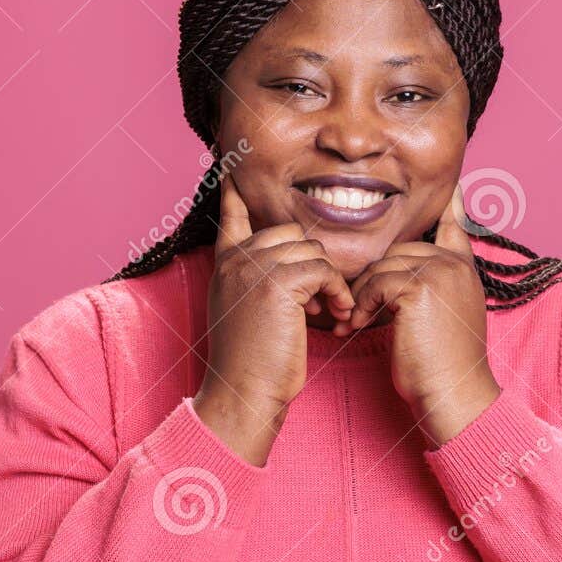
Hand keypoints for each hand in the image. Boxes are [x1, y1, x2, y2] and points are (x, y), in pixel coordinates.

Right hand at [191, 170, 354, 464]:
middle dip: (314, 263)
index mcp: (225, 264)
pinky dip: (336, 290)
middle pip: (292, 232)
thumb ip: (258, 283)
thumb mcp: (246, 313)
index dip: (235, 190)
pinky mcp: (276, 282)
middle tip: (323, 300)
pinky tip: (336, 314)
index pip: (232, 213)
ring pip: (311, 249)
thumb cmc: (253, 364)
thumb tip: (297, 271)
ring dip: (329, 279)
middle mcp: (235, 259)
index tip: (231, 166)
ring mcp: (252, 267)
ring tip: (330, 310)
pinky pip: (322, 268)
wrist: (242, 395)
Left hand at [339, 184, 500, 445]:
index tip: (454, 183)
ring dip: (360, 296)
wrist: (453, 395)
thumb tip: (392, 278)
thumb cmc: (439, 367)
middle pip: (397, 252)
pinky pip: (376, 283)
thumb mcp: (439, 319)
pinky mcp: (422, 285)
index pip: (454, 226)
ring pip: (381, 266)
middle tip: (350, 309)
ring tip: (350, 322)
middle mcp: (455, 263)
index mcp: (463, 269)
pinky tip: (356, 327)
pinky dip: (360, 306)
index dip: (451, 205)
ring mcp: (441, 271)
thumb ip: (428, 289)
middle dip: (371, 280)